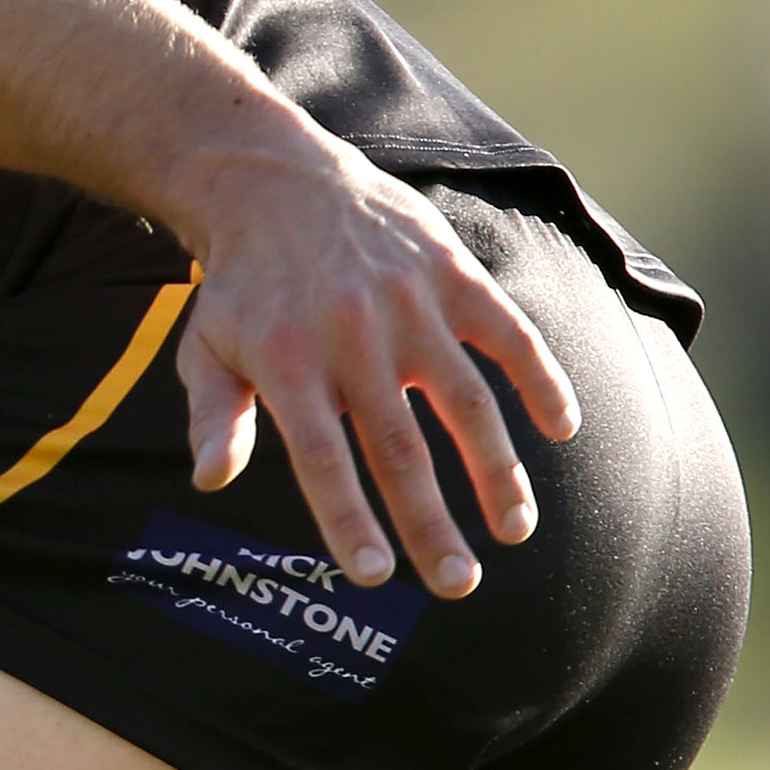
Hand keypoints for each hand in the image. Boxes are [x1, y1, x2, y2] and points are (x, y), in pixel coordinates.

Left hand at [172, 147, 580, 600]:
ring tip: (514, 529)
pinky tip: (563, 428)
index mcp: (288, 365)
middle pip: (400, 447)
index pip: (324, 460)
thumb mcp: (205, 350)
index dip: (350, 520)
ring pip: (466, 402)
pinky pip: (509, 334)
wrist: (279, 183)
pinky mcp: (453, 275)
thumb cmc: (241, 289)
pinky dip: (542, 379)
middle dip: (431, 523)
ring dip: (496, 470)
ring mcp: (410, 306)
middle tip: (457, 586)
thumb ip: (215, 416)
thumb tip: (211, 480)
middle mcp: (353, 338)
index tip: (373, 577)